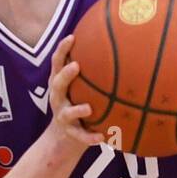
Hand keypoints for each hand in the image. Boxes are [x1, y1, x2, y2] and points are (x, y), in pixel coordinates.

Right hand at [48, 34, 104, 151]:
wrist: (62, 140)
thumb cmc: (77, 104)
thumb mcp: (80, 88)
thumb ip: (92, 72)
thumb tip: (119, 45)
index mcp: (60, 85)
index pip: (57, 64)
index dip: (62, 50)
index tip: (72, 37)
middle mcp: (58, 99)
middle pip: (57, 85)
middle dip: (65, 75)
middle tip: (75, 66)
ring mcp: (63, 117)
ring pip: (66, 113)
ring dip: (76, 110)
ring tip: (88, 108)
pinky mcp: (70, 134)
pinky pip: (80, 136)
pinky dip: (90, 137)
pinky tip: (101, 138)